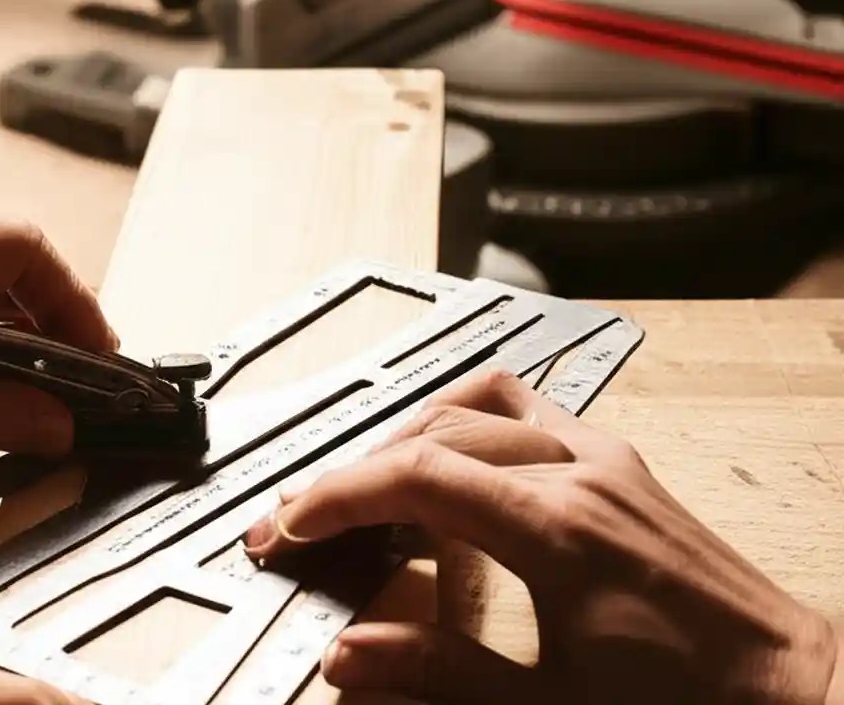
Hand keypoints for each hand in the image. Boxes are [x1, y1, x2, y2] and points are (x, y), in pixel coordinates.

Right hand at [244, 370, 842, 703]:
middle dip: (352, 476)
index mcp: (556, 532)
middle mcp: (577, 475)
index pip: (417, 478)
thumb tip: (350, 653)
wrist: (791, 686)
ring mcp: (600, 458)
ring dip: (403, 438)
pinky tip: (447, 446)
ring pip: (474, 407)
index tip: (289, 525)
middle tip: (304, 520)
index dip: (337, 496)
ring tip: (362, 485)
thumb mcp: (546, 704)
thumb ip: (438, 671)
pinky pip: (526, 404)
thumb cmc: (685, 701)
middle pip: (432, 437)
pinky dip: (466, 416)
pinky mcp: (617, 461)